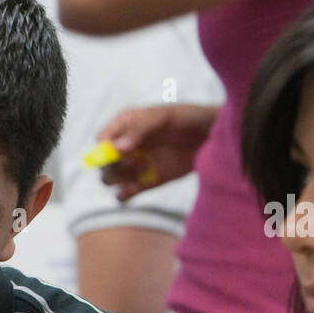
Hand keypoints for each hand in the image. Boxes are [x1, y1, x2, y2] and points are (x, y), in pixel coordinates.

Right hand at [97, 103, 218, 200]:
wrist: (211, 136)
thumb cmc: (188, 119)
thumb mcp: (163, 117)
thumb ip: (140, 129)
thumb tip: (118, 148)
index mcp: (125, 125)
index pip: (102, 140)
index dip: (105, 148)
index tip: (120, 153)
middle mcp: (126, 146)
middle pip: (103, 162)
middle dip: (114, 166)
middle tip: (135, 163)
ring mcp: (135, 165)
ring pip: (111, 179)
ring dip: (120, 179)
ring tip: (142, 173)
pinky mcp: (145, 182)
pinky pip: (124, 194)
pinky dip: (124, 195)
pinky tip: (134, 189)